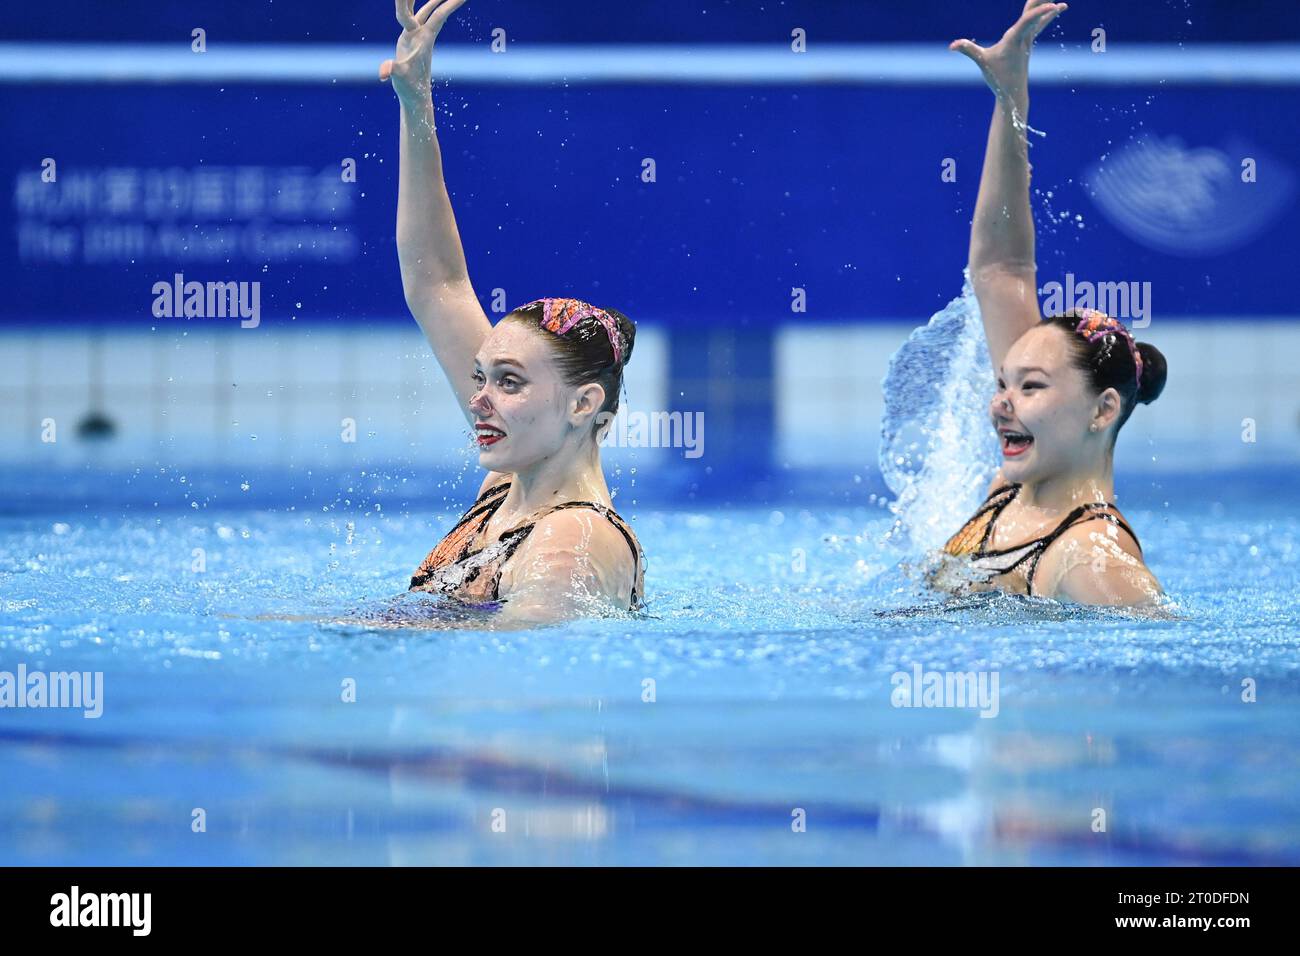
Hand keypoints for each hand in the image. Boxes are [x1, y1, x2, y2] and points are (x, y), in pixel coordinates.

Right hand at [379, 0, 468, 105]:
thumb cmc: (410, 87)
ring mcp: (416, 37)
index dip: (450, 4)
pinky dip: (417, 7)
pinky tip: (419, 1)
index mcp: (423, 39)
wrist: (415, 96)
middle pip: (433, 10)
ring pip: (424, 12)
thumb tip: (385, 72)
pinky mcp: (410, 40)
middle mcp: (421, 35)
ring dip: (432, 0)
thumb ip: (393, 70)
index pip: (438, 16)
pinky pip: (415, 18)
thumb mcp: (400, 77)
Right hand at [949, 0, 1066, 98]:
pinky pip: (1039, 24)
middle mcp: (1024, 37)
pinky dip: (1045, 14)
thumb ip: (967, 49)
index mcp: (1014, 39)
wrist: (1013, 93)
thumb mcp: (982, 62)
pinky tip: (1054, 8)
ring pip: (1040, 18)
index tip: (1053, 4)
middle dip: (1043, 1)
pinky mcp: (1028, 43)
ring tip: (1059, 0)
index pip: (1028, 21)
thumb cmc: (998, 78)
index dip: (1039, 11)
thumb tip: (951, 45)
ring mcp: (1027, 40)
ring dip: (1047, 5)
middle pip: (1036, 14)